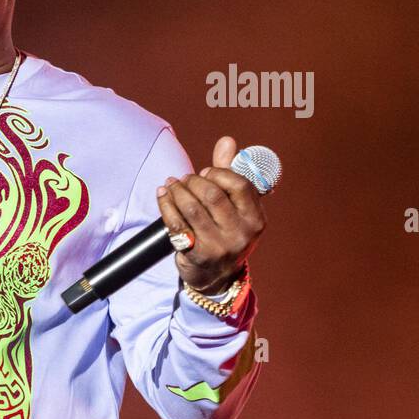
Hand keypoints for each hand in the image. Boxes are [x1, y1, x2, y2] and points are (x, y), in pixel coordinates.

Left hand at [155, 135, 265, 293]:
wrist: (215, 277)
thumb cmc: (224, 232)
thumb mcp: (234, 208)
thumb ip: (230, 173)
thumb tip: (227, 141)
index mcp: (256, 219)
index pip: (240, 185)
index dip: (219, 173)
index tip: (206, 172)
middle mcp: (241, 234)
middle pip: (212, 195)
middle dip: (194, 181)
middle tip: (185, 179)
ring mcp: (219, 246)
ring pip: (192, 207)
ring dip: (177, 190)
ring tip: (171, 184)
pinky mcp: (196, 254)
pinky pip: (176, 223)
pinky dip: (165, 204)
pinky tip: (162, 195)